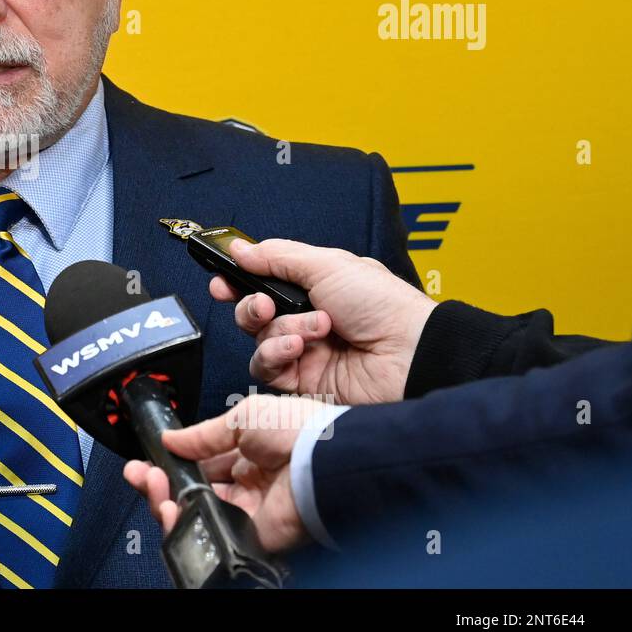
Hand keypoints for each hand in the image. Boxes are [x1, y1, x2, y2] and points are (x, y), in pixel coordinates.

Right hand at [123, 394, 322, 552]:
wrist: (329, 458)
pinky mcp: (252, 535)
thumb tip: (170, 439)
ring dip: (165, 500)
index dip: (171, 463)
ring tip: (152, 485)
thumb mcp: (242, 417)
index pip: (199, 464)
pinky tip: (169, 506)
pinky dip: (184, 523)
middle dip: (159, 483)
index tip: (148, 459)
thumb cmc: (301, 429)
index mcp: (247, 455)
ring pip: (195, 514)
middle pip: (191, 492)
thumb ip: (202, 434)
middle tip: (140, 474)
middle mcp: (246, 486)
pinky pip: (211, 533)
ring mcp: (248, 512)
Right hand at [213, 238, 435, 404]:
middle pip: (252, 311)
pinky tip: (300, 347)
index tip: (222, 279)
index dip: (238, 280)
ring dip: (279, 330)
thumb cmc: (383, 306)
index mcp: (313, 286)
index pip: (262, 281)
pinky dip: (277, 353)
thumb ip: (277, 256)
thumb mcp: (328, 265)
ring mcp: (303, 350)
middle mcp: (304, 318)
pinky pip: (266, 367)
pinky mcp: (301, 381)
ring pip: (258, 339)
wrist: (408, 354)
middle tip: (265, 303)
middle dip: (251, 304)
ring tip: (311, 328)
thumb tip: (240, 250)